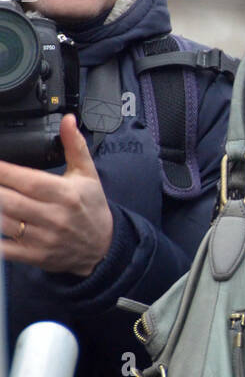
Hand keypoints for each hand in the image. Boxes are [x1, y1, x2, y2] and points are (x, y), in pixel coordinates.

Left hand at [0, 115, 113, 275]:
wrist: (103, 247)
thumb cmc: (92, 208)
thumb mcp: (88, 174)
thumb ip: (74, 145)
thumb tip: (67, 119)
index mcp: (65, 194)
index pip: (26, 180)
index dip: (3, 172)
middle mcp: (53, 217)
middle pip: (8, 201)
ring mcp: (43, 239)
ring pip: (3, 223)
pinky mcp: (36, 256)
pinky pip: (6, 250)